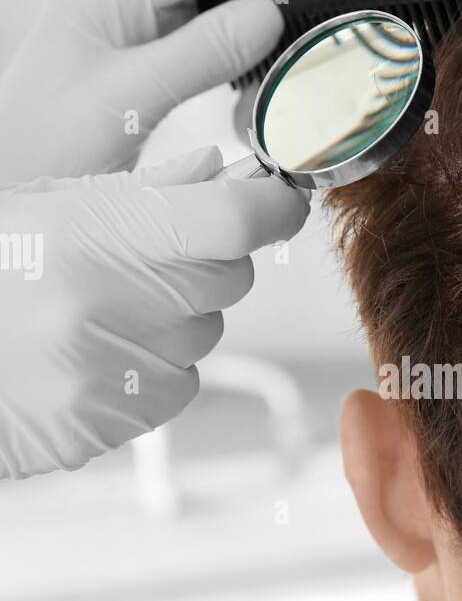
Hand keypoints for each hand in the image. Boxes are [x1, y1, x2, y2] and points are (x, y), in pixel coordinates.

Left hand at [0, 0, 347, 183]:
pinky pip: (213, 52)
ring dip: (270, 27)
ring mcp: (138, 35)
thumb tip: (267, 14)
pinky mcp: (150, 72)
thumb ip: (192, 57)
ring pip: (222, 11)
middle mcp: (124, 1)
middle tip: (341, 14)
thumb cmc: (36, 152)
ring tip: (315, 51)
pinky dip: (249, 66)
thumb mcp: (117, 102)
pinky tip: (271, 89)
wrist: (1, 204)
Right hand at [0, 146, 307, 478]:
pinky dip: (155, 366)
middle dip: (209, 258)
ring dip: (177, 315)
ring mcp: (116, 378)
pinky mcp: (110, 426)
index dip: (272, 203)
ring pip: (204, 335)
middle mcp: (118, 311)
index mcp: (101, 237)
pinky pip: (176, 386)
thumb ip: (143, 191)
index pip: (237, 220)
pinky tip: (95, 349)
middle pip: (229, 278)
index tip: (277, 196)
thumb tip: (222, 174)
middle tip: (152, 250)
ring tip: (101, 303)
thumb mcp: (46, 200)